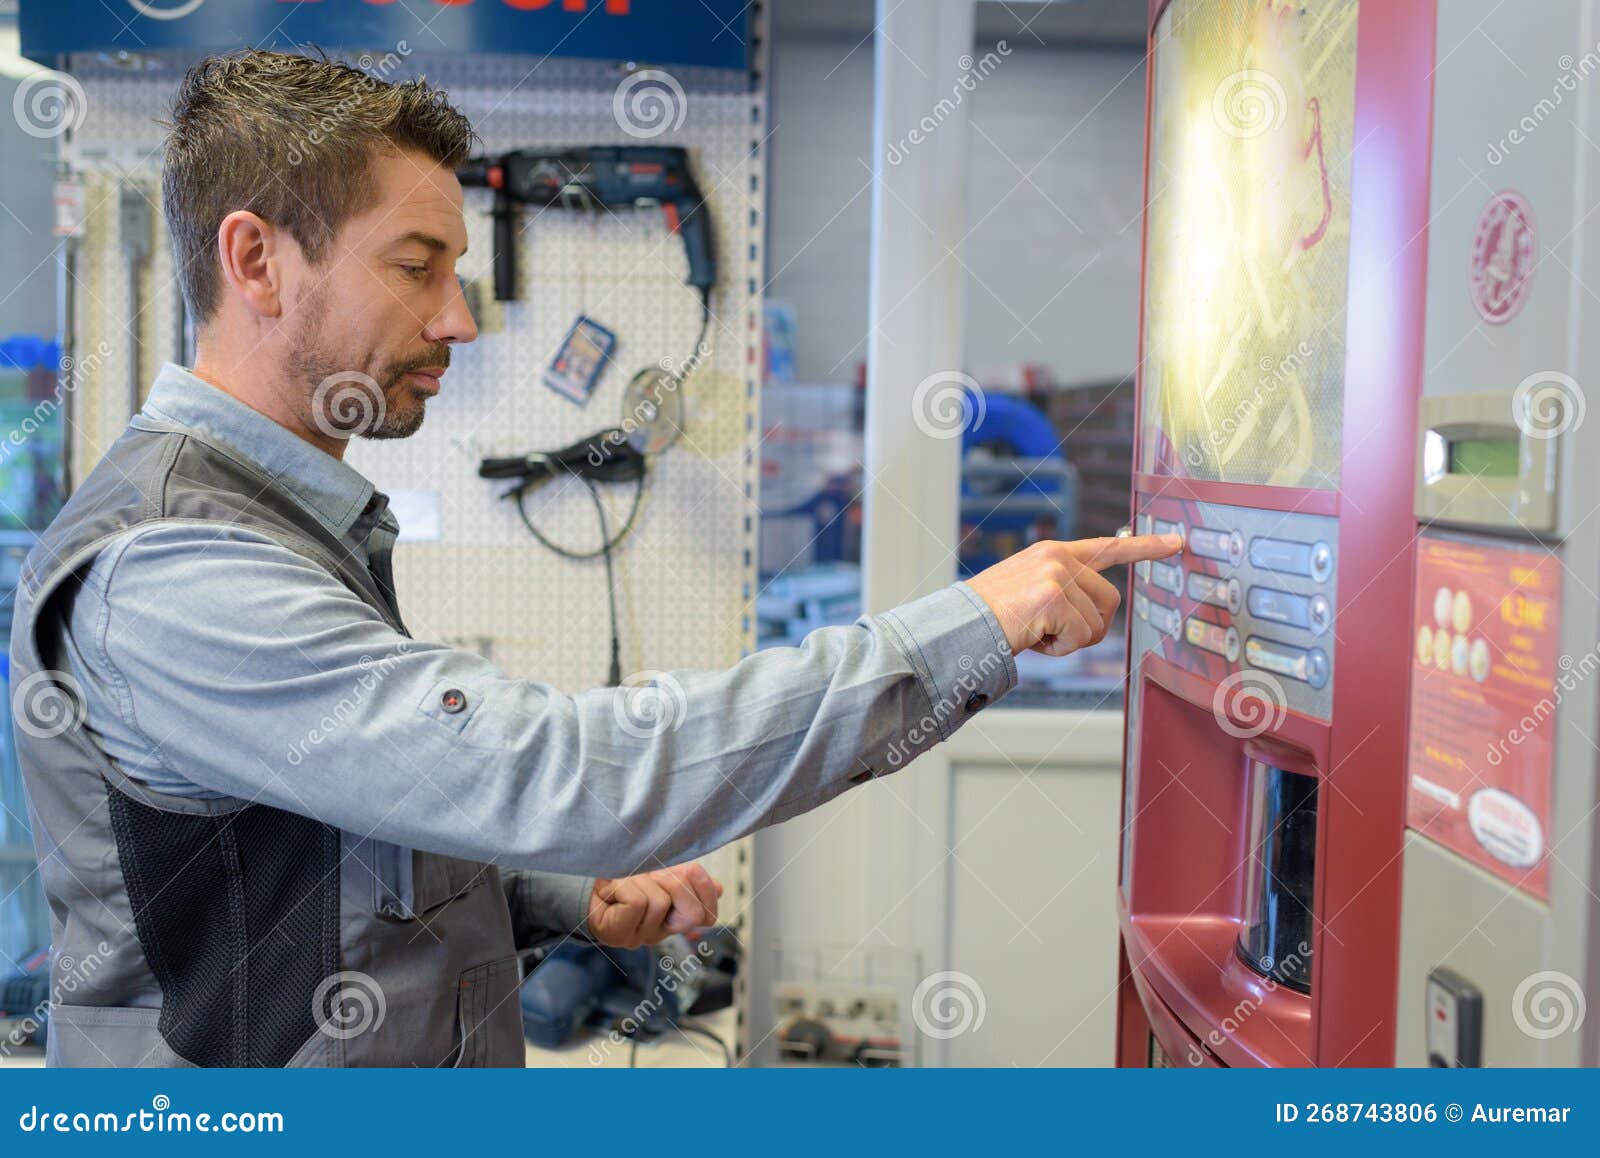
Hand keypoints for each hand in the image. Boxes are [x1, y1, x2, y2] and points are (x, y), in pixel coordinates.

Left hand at [586, 862, 723, 949]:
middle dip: (676, 883)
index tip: (687, 870)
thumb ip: (687, 880)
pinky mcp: (619, 934)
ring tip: (625, 881)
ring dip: (642, 880)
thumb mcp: (659, 873)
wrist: (580, 883)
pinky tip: (614, 890)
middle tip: (654, 874)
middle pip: (692, 912)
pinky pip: (638, 902)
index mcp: (673, 917)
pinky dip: (626, 886)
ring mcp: (639, 937)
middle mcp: (659, 932)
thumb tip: (718, 888)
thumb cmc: (619, 875)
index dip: (703, 888)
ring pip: (660, 901)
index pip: (706, 913)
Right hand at [966, 534, 1181, 657]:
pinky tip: (1033, 639)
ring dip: (1070, 641)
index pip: (1108, 547)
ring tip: (1036, 633)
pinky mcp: (1053, 597)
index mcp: (1053, 553)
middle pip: (1111, 602)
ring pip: (1096, 625)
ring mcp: (1056, 575)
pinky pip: (1081, 637)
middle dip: (1089, 627)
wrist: (960, 625)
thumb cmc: (990, 616)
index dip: (1146, 548)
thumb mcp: (1029, 591)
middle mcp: (1058, 557)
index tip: (1177, 543)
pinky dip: (1059, 649)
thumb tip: (1094, 616)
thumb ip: (1063, 591)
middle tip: (1053, 633)